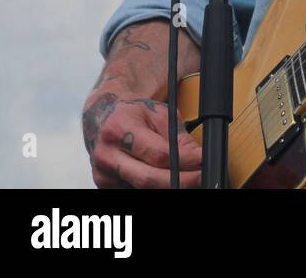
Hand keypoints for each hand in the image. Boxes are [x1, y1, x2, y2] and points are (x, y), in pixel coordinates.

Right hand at [82, 87, 201, 188]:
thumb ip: (178, 136)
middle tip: (200, 177)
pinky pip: (134, 191)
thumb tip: (197, 156)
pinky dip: (155, 187)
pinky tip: (169, 181)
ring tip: (189, 178)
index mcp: (119, 129)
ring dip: (169, 185)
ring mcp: (103, 174)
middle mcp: (106, 154)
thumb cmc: (133, 114)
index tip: (202, 160)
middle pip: (148, 178)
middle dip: (180, 180)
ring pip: (142, 188)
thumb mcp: (160, 114)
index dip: (184, 160)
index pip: (157, 153)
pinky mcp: (105, 186)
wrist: (104, 118)